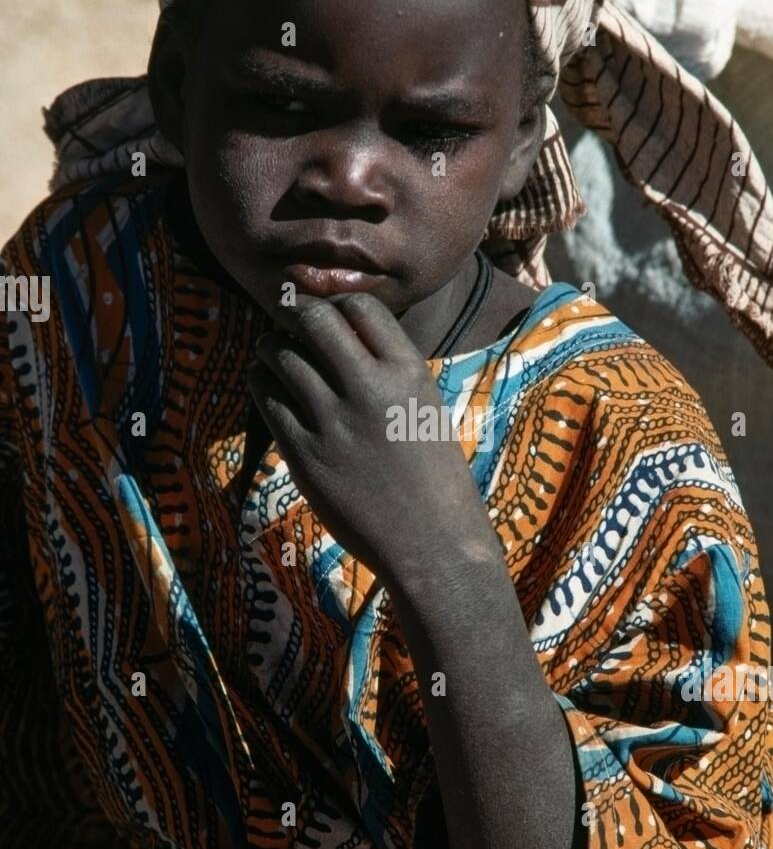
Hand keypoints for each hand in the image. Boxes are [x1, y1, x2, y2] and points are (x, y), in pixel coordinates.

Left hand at [247, 293, 494, 584]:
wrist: (432, 543)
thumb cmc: (435, 477)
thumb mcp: (425, 406)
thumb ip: (389, 369)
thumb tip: (341, 335)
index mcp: (408, 371)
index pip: (361, 306)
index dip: (338, 304)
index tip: (329, 315)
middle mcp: (369, 387)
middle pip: (314, 319)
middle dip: (296, 314)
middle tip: (290, 321)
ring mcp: (332, 420)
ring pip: (279, 355)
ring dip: (271, 346)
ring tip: (274, 352)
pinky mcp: (303, 453)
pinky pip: (266, 398)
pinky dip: (262, 383)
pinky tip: (269, 386)